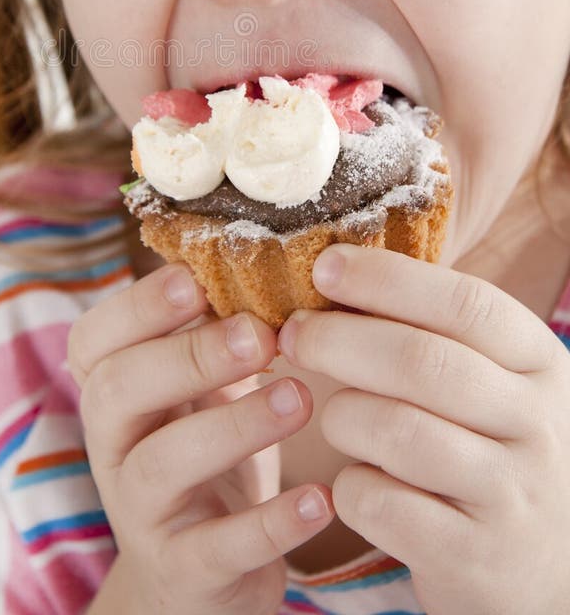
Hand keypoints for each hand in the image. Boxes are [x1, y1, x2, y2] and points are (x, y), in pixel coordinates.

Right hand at [67, 264, 333, 614]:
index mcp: (112, 388)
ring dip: (233, 425)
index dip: (136, 306)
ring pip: (163, 464)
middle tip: (261, 334)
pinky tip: (322, 498)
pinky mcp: (183, 570)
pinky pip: (218, 549)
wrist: (197, 574)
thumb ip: (214, 330)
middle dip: (188, 355)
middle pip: (118, 390)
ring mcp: (140, 511)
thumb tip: (271, 251)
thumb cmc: (205, 449)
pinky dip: (270, 522)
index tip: (195, 281)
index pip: (92, 339)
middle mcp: (111, 445)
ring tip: (299, 399)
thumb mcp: (199, 387)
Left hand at [278, 244, 569, 614]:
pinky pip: (381, 504)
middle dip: (339, 339)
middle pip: (422, 362)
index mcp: (538, 362)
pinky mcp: (473, 557)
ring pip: (396, 431)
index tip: (324, 266)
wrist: (542, 568)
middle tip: (295, 335)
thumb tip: (330, 271)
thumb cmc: (487, 448)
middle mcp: (536, 424)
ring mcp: (510, 494)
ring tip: (338, 419)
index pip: (466, 302)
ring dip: (342, 416)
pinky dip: (349, 488)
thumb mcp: (488, 382)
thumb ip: (428, 330)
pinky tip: (358, 483)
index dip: (387, 279)